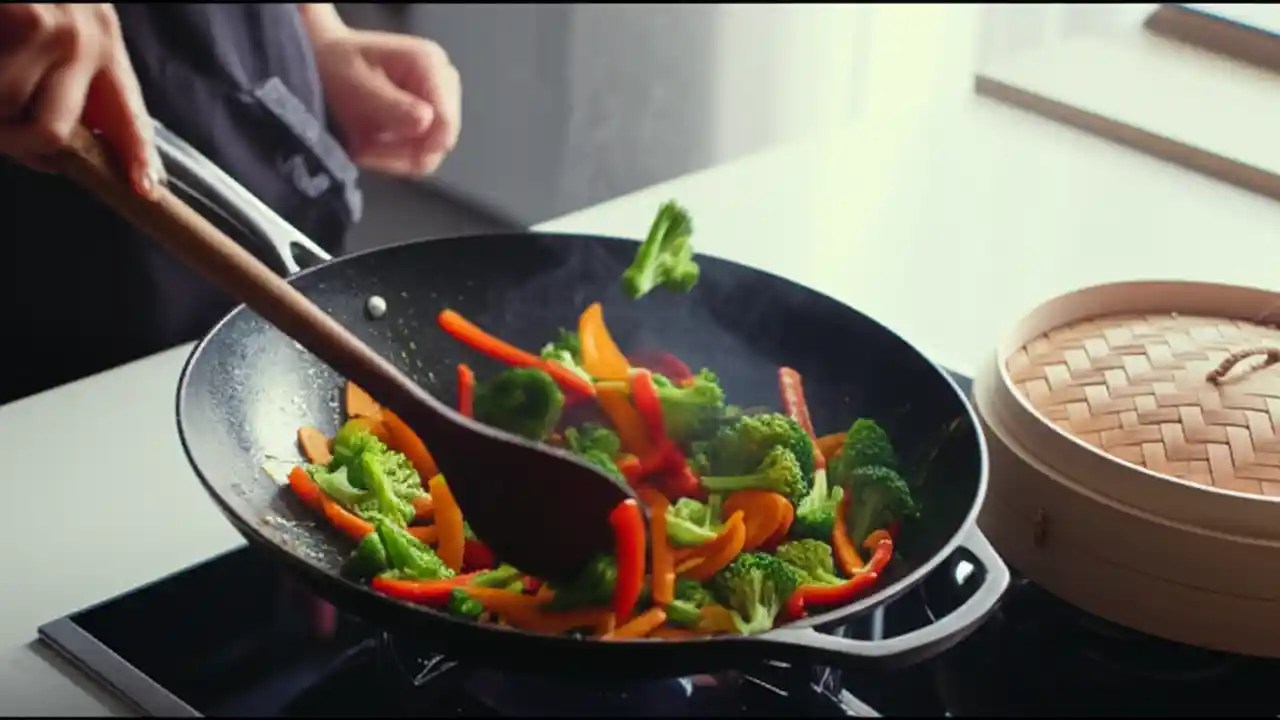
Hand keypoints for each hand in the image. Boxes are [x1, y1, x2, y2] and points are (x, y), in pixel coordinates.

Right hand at [0, 3, 157, 195]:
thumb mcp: (68, 22)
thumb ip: (70, 77)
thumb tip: (57, 144)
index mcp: (105, 45)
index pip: (129, 114)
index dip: (137, 157)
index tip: (145, 189)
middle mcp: (85, 40)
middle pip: (54, 132)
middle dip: (17, 144)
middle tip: (3, 134)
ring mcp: (48, 29)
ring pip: (8, 109)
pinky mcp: (18, 16)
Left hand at [312, 28, 461, 177]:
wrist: (322, 63)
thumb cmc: (332, 66)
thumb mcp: (352, 82)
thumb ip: (389, 104)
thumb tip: (426, 122)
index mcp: (429, 64)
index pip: (445, 122)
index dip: (416, 147)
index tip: (370, 151)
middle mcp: (443, 83)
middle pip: (439, 143)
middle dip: (397, 152)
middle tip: (360, 147)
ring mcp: (439, 105)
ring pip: (428, 155)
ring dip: (390, 157)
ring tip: (360, 144)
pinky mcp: (429, 125)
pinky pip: (418, 157)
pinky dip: (390, 157)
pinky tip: (368, 143)